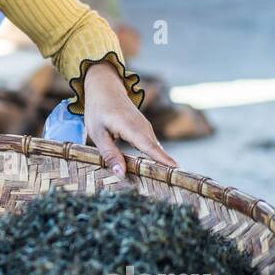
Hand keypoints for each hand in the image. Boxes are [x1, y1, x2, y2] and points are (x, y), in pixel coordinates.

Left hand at [82, 62, 176, 176]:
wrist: (105, 88)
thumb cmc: (98, 111)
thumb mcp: (97, 133)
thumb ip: (109, 154)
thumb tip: (121, 173)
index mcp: (130, 127)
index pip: (149, 146)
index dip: (162, 159)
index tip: (176, 171)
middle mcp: (143, 127)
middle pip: (156, 151)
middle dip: (165, 168)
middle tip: (174, 186)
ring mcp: (146, 128)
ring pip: (155, 150)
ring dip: (161, 165)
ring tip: (169, 184)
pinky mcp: (145, 130)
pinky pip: (152, 147)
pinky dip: (155, 159)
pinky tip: (158, 173)